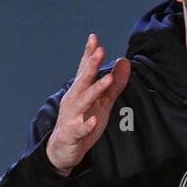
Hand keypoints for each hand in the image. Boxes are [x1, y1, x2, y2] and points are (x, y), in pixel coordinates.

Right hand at [46, 33, 131, 174]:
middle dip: (91, 65)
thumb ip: (114, 84)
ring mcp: (71, 116)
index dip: (89, 54)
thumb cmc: (82, 121)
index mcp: (80, 90)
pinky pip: (80, 129)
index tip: (94, 37)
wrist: (62, 149)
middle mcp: (74, 99)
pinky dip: (86, 126)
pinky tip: (93, 122)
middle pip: (83, 80)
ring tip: (107, 79)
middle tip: (100, 50)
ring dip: (95, 90)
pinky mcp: (72, 134)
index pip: (84, 69)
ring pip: (83, 101)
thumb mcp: (102, 102)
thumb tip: (124, 62)